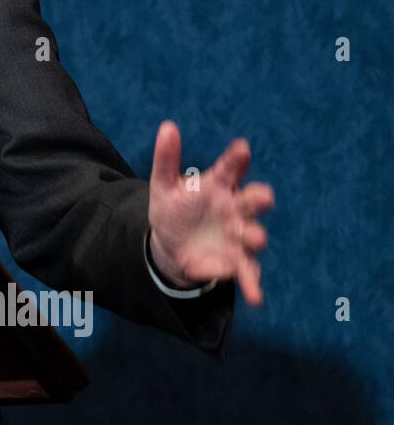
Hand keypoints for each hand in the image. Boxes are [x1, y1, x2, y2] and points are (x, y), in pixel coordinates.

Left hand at [148, 121, 274, 304]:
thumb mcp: (163, 185)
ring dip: (256, 237)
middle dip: (260, 198)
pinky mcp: (236, 261)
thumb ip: (166, 158)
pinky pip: (249, 272)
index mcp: (219, 185)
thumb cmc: (174, 209)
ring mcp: (239, 235)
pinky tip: (255, 297)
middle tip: (261, 196)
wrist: (171, 245)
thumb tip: (167, 127)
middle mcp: (236, 208)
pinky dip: (253, 285)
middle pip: (255, 200)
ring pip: (255, 235)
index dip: (237, 159)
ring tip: (254, 239)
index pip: (231, 168)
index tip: (241, 149)